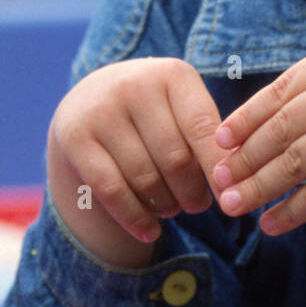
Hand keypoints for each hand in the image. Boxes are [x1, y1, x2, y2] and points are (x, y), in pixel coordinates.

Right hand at [48, 58, 224, 247]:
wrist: (89, 99)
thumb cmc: (155, 113)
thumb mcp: (182, 109)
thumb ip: (208, 138)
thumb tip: (230, 190)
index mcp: (173, 74)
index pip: (203, 128)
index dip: (218, 168)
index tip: (231, 197)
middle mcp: (134, 84)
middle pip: (175, 158)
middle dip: (192, 192)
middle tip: (198, 206)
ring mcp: (100, 109)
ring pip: (145, 178)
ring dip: (166, 205)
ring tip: (173, 209)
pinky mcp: (74, 137)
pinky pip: (112, 190)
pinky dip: (135, 218)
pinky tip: (150, 232)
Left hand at [212, 43, 305, 234]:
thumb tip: (249, 129)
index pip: (279, 91)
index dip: (244, 120)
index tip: (220, 143)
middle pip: (280, 128)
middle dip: (243, 159)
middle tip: (217, 182)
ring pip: (292, 161)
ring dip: (257, 188)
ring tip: (233, 206)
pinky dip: (288, 211)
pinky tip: (271, 224)